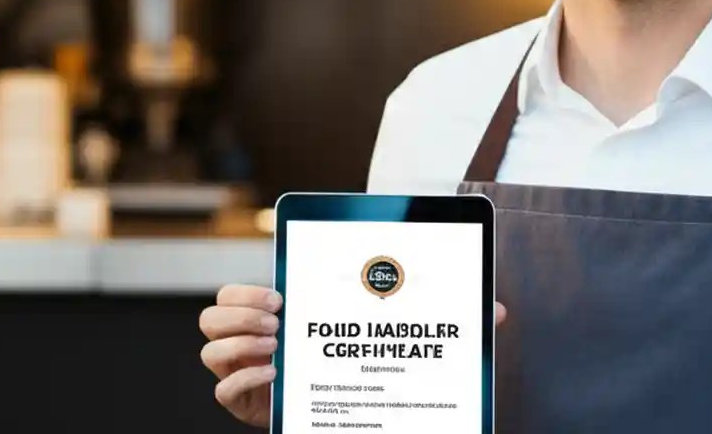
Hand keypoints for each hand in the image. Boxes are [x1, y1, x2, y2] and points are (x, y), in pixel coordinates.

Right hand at [200, 286, 505, 428]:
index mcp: (289, 318)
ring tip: (278, 347)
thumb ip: (445, 324)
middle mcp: (262, 344)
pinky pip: (223, 391)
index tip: (284, 298)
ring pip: (211, 349)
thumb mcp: (405, 343)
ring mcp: (253, 376)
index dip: (247, 290)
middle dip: (238, 312)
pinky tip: (277, 374)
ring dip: (238, 343)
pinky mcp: (253, 409)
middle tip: (279, 322)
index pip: (240, 292)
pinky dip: (241, 379)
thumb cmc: (380, 375)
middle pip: (213, 316)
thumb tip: (500, 312)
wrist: (368, 422)